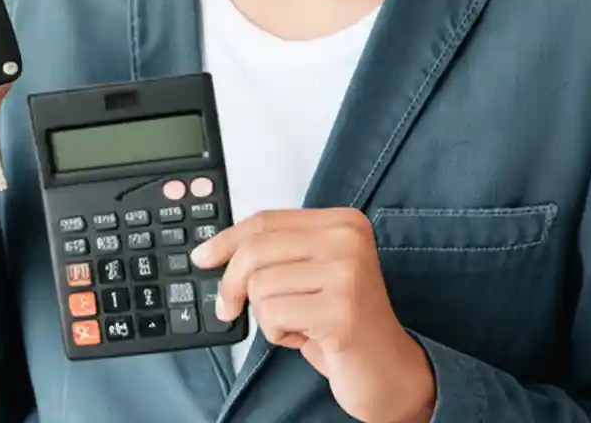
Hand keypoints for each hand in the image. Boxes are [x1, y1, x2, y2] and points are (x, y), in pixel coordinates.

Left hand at [191, 209, 435, 422]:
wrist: (387, 369)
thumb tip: (214, 253)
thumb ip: (274, 254)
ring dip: (267, 315)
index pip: (266, 221)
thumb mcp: (310, 274)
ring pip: (260, 286)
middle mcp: (348, 240)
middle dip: (232, 284)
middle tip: (229, 308)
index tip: (203, 257)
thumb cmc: (342, 321)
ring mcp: (347, 274)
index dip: (226, 240)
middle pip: (256, 250)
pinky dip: (277, 333)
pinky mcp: (339, 311)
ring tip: (298, 322)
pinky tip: (306, 337)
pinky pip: (272, 315)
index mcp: (343, 222)